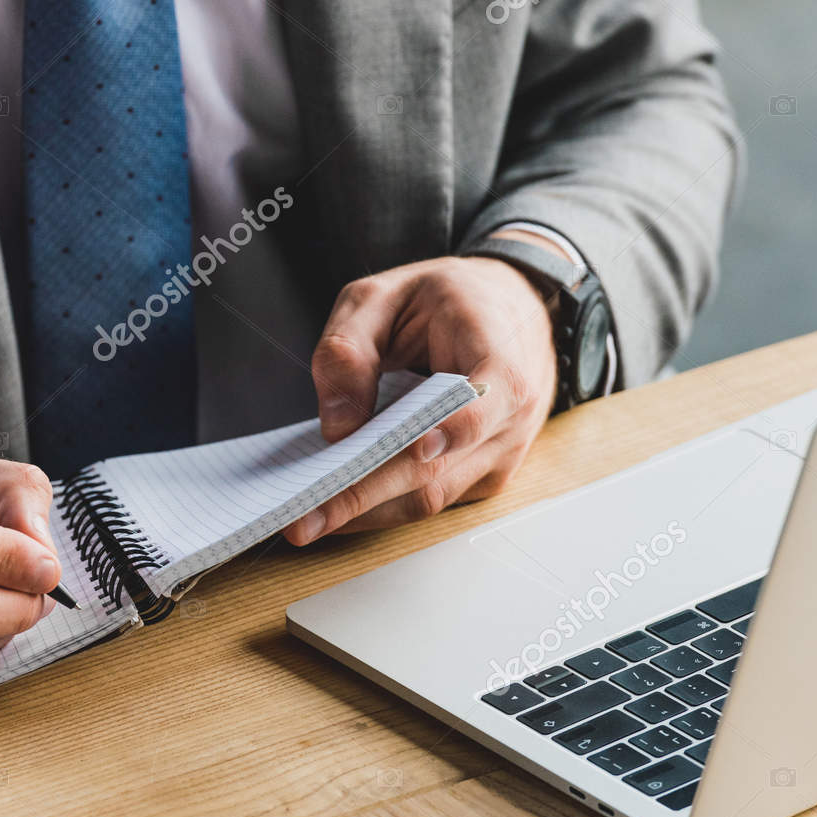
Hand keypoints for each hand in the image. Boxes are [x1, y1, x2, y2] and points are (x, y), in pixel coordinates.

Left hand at [283, 252, 558, 542]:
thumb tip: (337, 426)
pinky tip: (336, 506)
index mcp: (501, 360)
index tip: (404, 452)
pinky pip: (430, 500)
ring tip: (305, 522)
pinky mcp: (482, 475)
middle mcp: (510, 418)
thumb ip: (350, 347)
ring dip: (366, 514)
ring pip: (430, 498)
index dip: (445, 434)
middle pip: (436, 472)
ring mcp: (500, 453)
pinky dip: (381, 507)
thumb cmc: (449, 299)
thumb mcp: (385, 294)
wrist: (512, 306)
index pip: (475, 411)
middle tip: (304, 519)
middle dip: (365, 497)